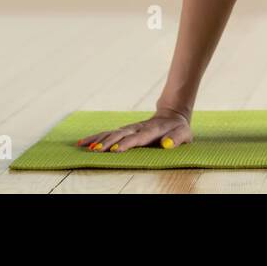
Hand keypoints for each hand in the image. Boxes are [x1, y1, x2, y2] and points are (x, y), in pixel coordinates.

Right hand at [77, 108, 193, 152]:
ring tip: (86, 147)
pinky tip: (83, 142)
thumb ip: (176, 138)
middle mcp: (138, 128)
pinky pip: (108, 133)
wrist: (172, 115)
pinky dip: (96, 137)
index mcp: (152, 130)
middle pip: (121, 134)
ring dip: (99, 139)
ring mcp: (130, 127)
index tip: (116, 149)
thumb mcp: (183, 133)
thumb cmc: (178, 128)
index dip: (128, 143)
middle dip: (108, 142)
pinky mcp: (125, 130)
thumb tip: (166, 144)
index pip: (138, 137)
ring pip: (112, 132)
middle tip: (96, 150)